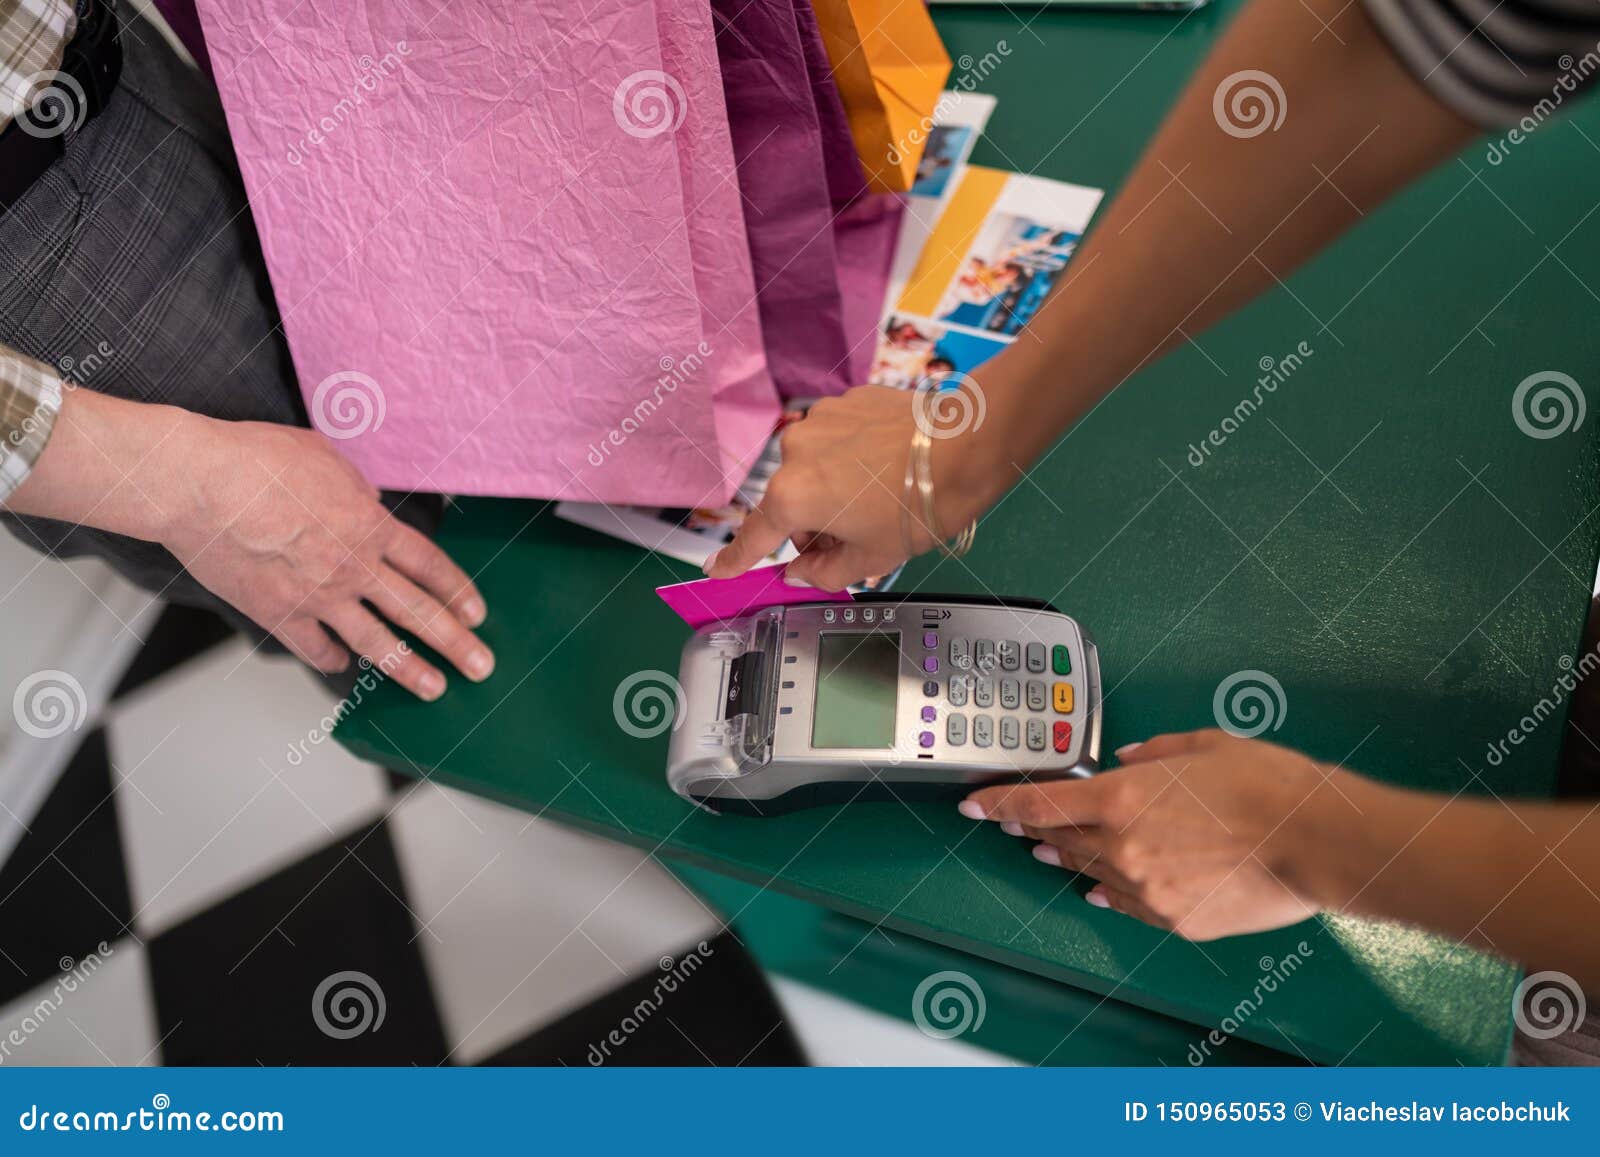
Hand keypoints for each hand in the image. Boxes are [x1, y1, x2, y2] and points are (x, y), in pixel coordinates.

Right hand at [162, 415, 491, 700]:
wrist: (199, 485)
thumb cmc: (257, 461)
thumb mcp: (326, 459)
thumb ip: (355, 489)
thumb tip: (367, 502)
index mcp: (370, 526)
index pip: (430, 566)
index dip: (458, 591)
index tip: (477, 613)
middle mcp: (353, 567)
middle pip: (418, 612)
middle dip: (456, 643)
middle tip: (482, 666)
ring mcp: (318, 597)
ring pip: (376, 643)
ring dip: (410, 669)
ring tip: (435, 687)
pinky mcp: (278, 614)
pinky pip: (315, 648)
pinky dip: (332, 660)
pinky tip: (343, 666)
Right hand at [704, 384, 1007, 589]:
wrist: (965, 447)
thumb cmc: (918, 507)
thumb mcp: (871, 559)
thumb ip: (824, 573)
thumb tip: (803, 571)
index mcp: (792, 498)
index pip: (755, 537)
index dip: (736, 559)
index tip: (718, 569)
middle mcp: (795, 453)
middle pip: (790, 502)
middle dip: (813, 524)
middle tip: (856, 536)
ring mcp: (820, 420)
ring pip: (814, 468)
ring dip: (833, 485)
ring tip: (880, 494)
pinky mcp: (846, 400)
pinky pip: (837, 439)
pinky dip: (851, 456)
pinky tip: (885, 464)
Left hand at [961, 730, 1360, 939]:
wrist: (1316, 841)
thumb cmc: (1268, 786)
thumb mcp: (1203, 745)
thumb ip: (1154, 754)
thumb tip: (1128, 761)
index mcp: (1122, 797)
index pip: (1036, 804)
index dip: (996, 804)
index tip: (972, 804)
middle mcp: (1123, 846)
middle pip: (1059, 840)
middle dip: (1034, 830)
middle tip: (1016, 822)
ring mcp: (1147, 889)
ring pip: (1089, 873)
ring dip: (1069, 858)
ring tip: (1053, 849)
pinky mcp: (1175, 919)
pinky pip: (1126, 905)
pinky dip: (1108, 891)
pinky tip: (1100, 888)